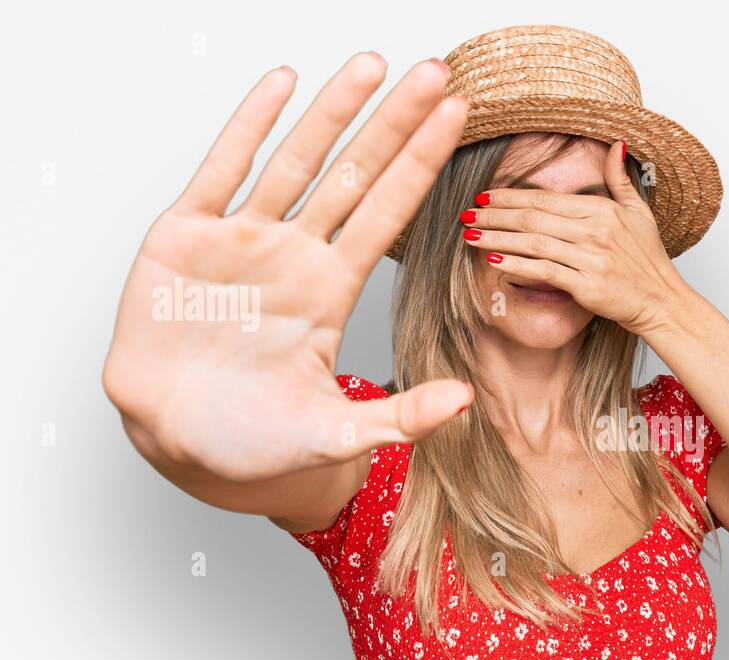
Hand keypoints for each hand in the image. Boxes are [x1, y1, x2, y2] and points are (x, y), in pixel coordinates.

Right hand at [103, 53, 472, 482]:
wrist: (176, 441)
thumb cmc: (253, 439)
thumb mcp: (336, 433)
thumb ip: (400, 417)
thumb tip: (466, 401)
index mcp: (332, 292)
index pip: (390, 214)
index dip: (422, 166)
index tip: (459, 120)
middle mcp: (296, 254)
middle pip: (357, 175)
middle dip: (395, 124)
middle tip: (436, 73)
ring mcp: (243, 239)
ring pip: (297, 160)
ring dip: (333, 111)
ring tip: (372, 64)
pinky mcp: (187, 235)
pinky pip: (222, 169)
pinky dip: (249, 125)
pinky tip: (281, 83)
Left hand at [458, 140, 691, 334]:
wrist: (663, 301)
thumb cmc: (649, 260)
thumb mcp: (640, 213)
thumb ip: (620, 180)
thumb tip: (616, 145)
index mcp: (603, 210)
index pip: (546, 198)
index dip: (511, 196)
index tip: (485, 196)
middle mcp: (595, 230)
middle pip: (533, 217)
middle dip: (495, 214)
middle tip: (467, 213)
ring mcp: (590, 258)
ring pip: (532, 242)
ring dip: (497, 236)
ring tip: (469, 235)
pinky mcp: (586, 285)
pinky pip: (543, 271)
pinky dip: (516, 263)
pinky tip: (493, 258)